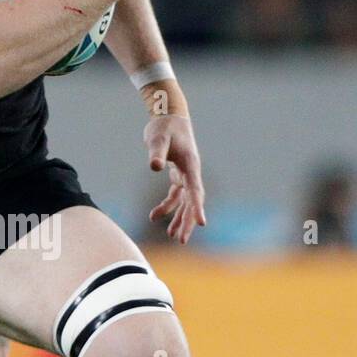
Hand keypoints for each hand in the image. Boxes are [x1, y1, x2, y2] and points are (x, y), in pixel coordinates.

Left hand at [145, 114, 206, 243]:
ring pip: (184, 201)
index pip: (196, 190)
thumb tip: (155, 167)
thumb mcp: (158, 138)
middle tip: (181, 240)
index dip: (198, 207)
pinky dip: (167, 206)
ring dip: (178, 217)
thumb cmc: (164, 127)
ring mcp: (185, 174)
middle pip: (192, 201)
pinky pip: (175, 195)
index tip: (201, 223)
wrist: (168, 116)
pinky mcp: (177, 174)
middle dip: (187, 221)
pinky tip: (155, 216)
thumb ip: (156, 152)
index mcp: (190, 165)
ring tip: (172, 236)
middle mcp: (191, 172)